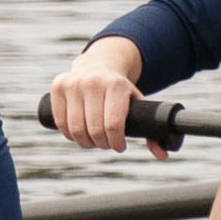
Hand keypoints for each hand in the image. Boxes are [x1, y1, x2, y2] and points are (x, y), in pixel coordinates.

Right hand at [48, 36, 167, 158]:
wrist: (99, 64)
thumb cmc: (120, 91)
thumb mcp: (137, 104)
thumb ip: (151, 131)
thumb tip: (163, 155)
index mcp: (116, 85)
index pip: (113, 125)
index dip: (116, 142)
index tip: (119, 146)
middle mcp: (93, 82)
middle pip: (94, 130)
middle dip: (102, 144)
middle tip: (106, 144)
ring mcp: (73, 83)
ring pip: (75, 129)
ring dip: (85, 142)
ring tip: (93, 141)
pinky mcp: (57, 86)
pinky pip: (60, 122)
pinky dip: (69, 134)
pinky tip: (78, 134)